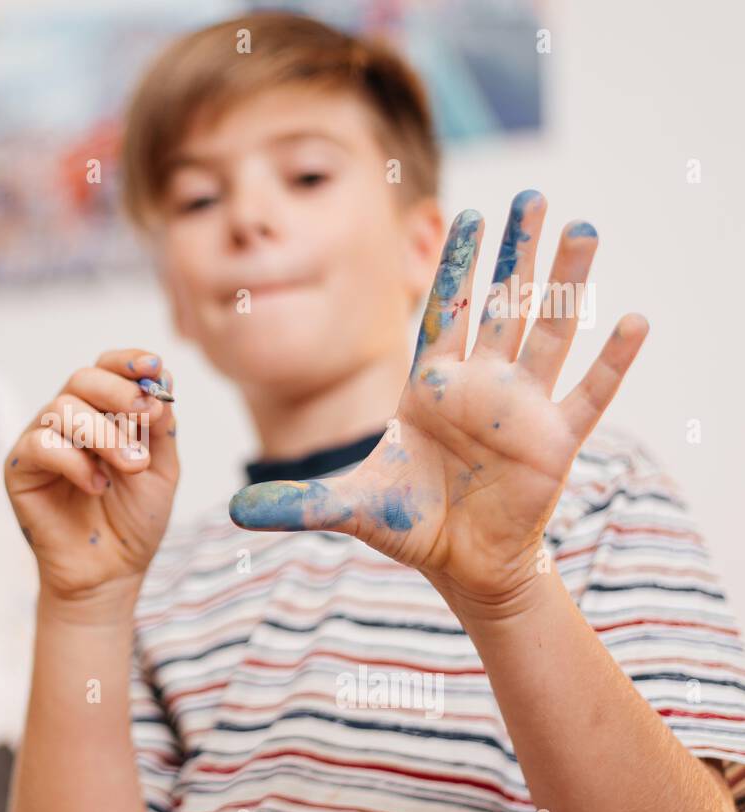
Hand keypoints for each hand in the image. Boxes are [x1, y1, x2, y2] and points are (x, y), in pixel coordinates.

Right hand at [4, 349, 179, 601]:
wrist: (111, 573)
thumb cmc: (133, 521)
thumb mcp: (161, 469)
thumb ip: (160, 428)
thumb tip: (161, 382)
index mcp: (102, 412)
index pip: (108, 368)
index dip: (129, 361)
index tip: (154, 368)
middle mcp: (68, 420)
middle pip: (82, 378)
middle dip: (118, 392)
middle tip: (146, 418)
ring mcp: (41, 441)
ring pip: (62, 408)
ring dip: (104, 434)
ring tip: (132, 468)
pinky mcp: (20, 469)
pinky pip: (41, 444)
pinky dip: (75, 461)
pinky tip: (97, 486)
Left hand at [228, 190, 648, 607]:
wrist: (459, 565)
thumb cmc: (410, 523)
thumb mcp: (346, 507)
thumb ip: (294, 503)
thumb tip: (229, 511)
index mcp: (430, 386)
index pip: (443, 312)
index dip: (454, 265)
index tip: (463, 214)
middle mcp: (479, 386)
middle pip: (500, 305)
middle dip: (515, 253)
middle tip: (532, 196)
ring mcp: (521, 410)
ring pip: (548, 333)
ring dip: (567, 286)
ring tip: (586, 231)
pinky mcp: (555, 444)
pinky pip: (590, 396)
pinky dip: (611, 363)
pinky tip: (633, 321)